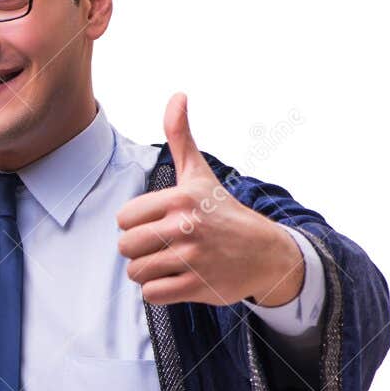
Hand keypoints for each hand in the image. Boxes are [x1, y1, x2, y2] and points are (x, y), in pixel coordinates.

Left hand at [114, 92, 303, 307]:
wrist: (265, 252)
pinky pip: (152, 295)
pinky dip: (158, 290)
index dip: (135, 224)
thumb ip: (181, 136)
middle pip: (126, 248)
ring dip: (147, 271)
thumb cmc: (223, 211)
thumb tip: (177, 95)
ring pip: (136, 273)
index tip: (156, 222)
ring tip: (169, 261)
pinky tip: (176, 278)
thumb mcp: (199, 174)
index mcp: (180, 199)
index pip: (124, 219)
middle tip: (162, 245)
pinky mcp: (197, 287)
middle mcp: (186, 227)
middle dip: (138, 250)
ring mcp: (192, 259)